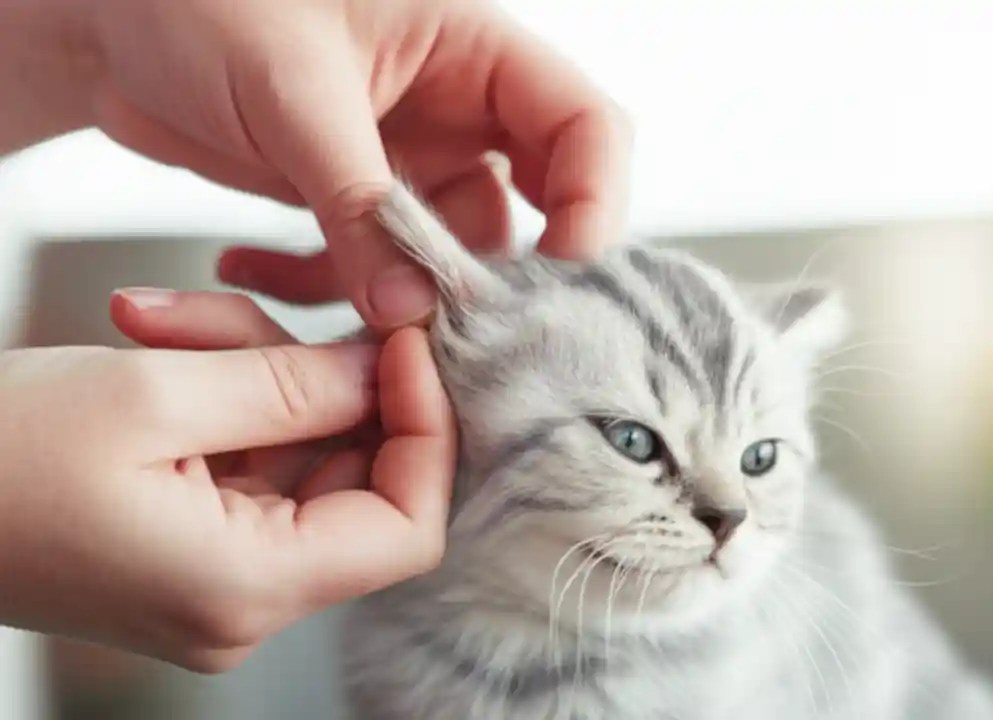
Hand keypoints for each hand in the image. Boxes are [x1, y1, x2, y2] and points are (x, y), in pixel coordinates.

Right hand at [0, 288, 454, 671]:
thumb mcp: (151, 393)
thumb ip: (291, 384)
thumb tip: (387, 368)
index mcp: (246, 589)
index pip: (409, 525)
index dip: (426, 428)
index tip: (403, 342)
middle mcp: (243, 605)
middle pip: (355, 481)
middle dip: (321, 380)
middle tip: (245, 317)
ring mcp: (214, 581)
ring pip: (299, 458)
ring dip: (257, 373)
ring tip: (163, 321)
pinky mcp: (185, 548)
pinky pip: (248, 464)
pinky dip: (225, 396)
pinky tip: (155, 344)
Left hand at [77, 0, 631, 327]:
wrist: (106, 15)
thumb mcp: (291, 89)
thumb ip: (358, 202)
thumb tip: (410, 311)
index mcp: (475, 51)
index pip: (585, 129)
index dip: (596, 202)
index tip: (563, 276)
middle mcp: (456, 110)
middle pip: (536, 207)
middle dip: (505, 275)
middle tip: (465, 333)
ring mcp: (406, 160)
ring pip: (452, 257)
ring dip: (405, 299)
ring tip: (348, 321)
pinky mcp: (349, 201)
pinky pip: (374, 269)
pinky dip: (326, 289)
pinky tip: (250, 272)